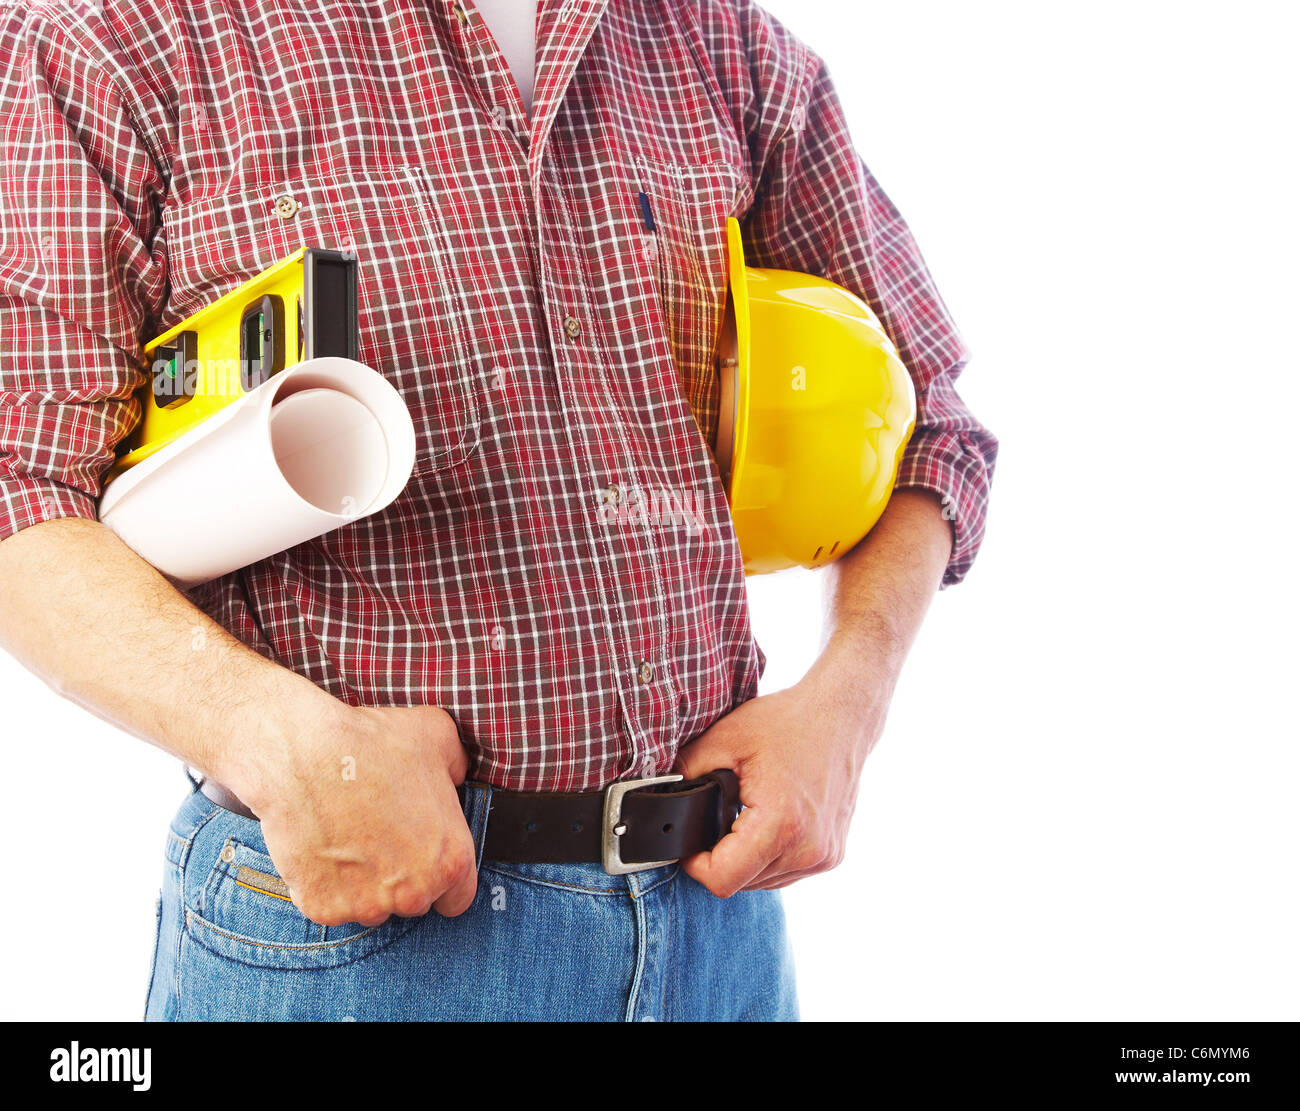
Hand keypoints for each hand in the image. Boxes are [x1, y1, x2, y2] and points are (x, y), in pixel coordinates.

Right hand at [217, 700, 476, 926]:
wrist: (304, 755)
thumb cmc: (372, 744)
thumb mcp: (439, 737)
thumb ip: (457, 767)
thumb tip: (456, 778)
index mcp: (450, 861)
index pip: (457, 898)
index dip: (441, 878)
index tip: (424, 860)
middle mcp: (413, 894)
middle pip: (413, 902)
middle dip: (401, 878)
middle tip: (380, 837)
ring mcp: (366, 906)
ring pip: (370, 907)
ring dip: (363, 884)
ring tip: (348, 837)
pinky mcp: (323, 908)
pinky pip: (330, 904)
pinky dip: (326, 884)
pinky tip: (324, 846)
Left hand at [672, 651, 890, 895]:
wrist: (841, 715)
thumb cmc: (788, 722)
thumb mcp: (724, 738)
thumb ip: (685, 771)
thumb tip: (656, 794)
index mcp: (781, 824)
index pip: (723, 880)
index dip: (695, 865)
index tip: (688, 844)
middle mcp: (808, 849)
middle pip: (742, 883)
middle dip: (720, 859)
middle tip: (714, 820)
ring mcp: (824, 855)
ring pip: (764, 882)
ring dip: (745, 861)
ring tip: (743, 817)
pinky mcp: (832, 854)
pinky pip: (786, 872)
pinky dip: (769, 856)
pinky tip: (766, 823)